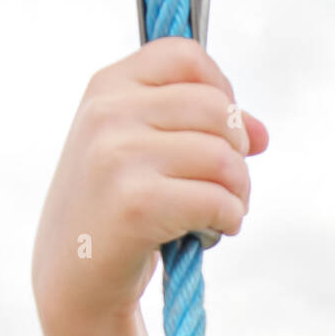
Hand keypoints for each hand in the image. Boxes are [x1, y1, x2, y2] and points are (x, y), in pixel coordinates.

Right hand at [32, 38, 267, 324]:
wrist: (74, 277)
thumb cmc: (114, 212)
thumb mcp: (141, 152)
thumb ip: (196, 129)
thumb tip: (260, 134)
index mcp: (107, 88)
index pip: (186, 57)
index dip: (223, 94)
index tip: (223, 135)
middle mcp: (108, 113)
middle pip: (218, 111)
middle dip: (238, 156)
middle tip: (225, 189)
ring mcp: (118, 157)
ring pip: (225, 160)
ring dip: (238, 195)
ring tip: (217, 215)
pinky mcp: (136, 204)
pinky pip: (219, 202)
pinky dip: (229, 222)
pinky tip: (208, 233)